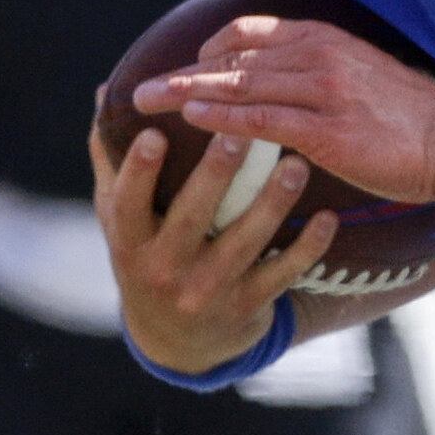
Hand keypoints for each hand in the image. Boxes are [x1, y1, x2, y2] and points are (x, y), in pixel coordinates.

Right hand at [93, 81, 337, 373]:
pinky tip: (327, 218)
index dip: (138, 172)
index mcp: (130, 243)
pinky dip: (306, 248)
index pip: (126, 204)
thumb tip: (107, 92)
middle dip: (214, 176)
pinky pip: (281, 274)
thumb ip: (111, 159)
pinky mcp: (247, 307)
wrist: (181, 342)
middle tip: (238, 133)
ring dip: (272, 203)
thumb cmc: (149, 255)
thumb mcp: (120, 218)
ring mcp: (208, 292)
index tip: (153, 133)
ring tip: (296, 164)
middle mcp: (164, 271)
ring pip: (244, 243)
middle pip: (190, 219)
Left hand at [143, 15, 434, 203]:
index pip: (249, 31)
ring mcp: (323, 91)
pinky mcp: (329, 131)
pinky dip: (223, 116)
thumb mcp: (359, 76)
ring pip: (241, 84)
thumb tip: (278, 81)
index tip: (183, 69)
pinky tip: (192, 118)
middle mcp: (318, 56)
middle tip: (140, 89)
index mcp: (324, 38)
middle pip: (234, 57)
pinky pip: (264, 118)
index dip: (208, 50)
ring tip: (147, 103)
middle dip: (183, 73)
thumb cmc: (408, 118)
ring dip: (188, 93)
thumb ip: (316, 71)